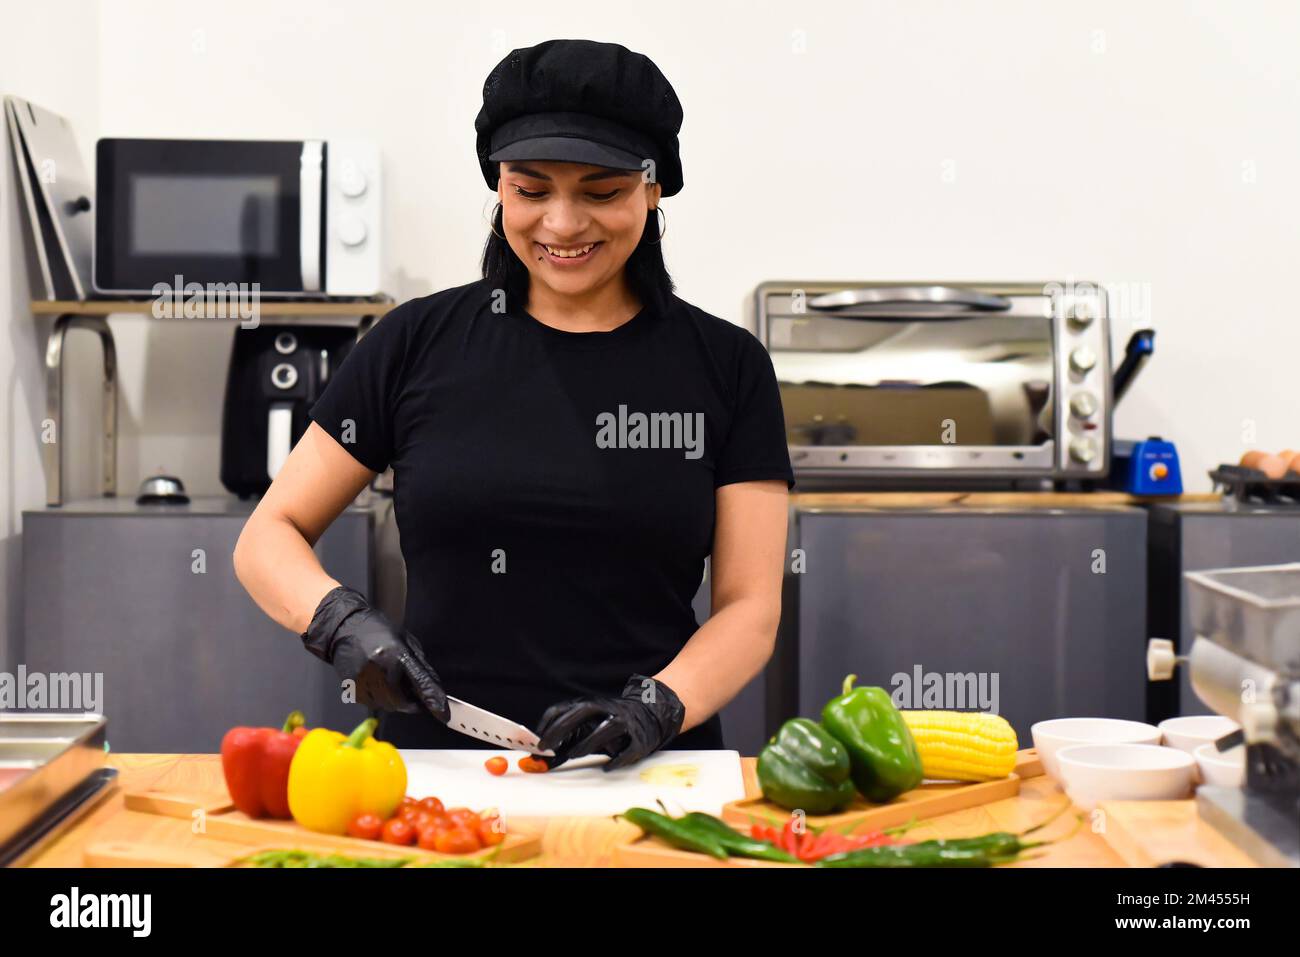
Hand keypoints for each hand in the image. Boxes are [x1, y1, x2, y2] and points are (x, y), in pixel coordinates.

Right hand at [300, 585, 448, 720]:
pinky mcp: (352, 688)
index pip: (421, 683)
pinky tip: (376, 681)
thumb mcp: (405, 641)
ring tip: (389, 680)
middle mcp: (380, 669)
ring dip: (394, 701)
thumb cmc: (377, 631)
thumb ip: (420, 666)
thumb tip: (433, 689)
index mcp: (397, 654)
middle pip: (402, 702)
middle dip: (410, 703)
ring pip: (387, 706)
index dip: (433, 700)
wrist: (344, 628)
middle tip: (411, 693)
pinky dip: (379, 698)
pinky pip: (372, 704)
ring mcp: (364, 681)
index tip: (443, 714)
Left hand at [535, 675, 685, 770]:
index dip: (548, 724)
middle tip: (546, 747)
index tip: (536, 741)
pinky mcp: (639, 738)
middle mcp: (607, 709)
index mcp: (590, 705)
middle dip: (562, 728)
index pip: (563, 709)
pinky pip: (629, 748)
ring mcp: (625, 723)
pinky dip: (617, 758)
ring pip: (606, 727)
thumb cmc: (613, 723)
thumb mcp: (590, 727)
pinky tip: (607, 767)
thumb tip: (541, 762)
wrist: (653, 712)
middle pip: (581, 712)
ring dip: (588, 740)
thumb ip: (568, 743)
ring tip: (573, 754)